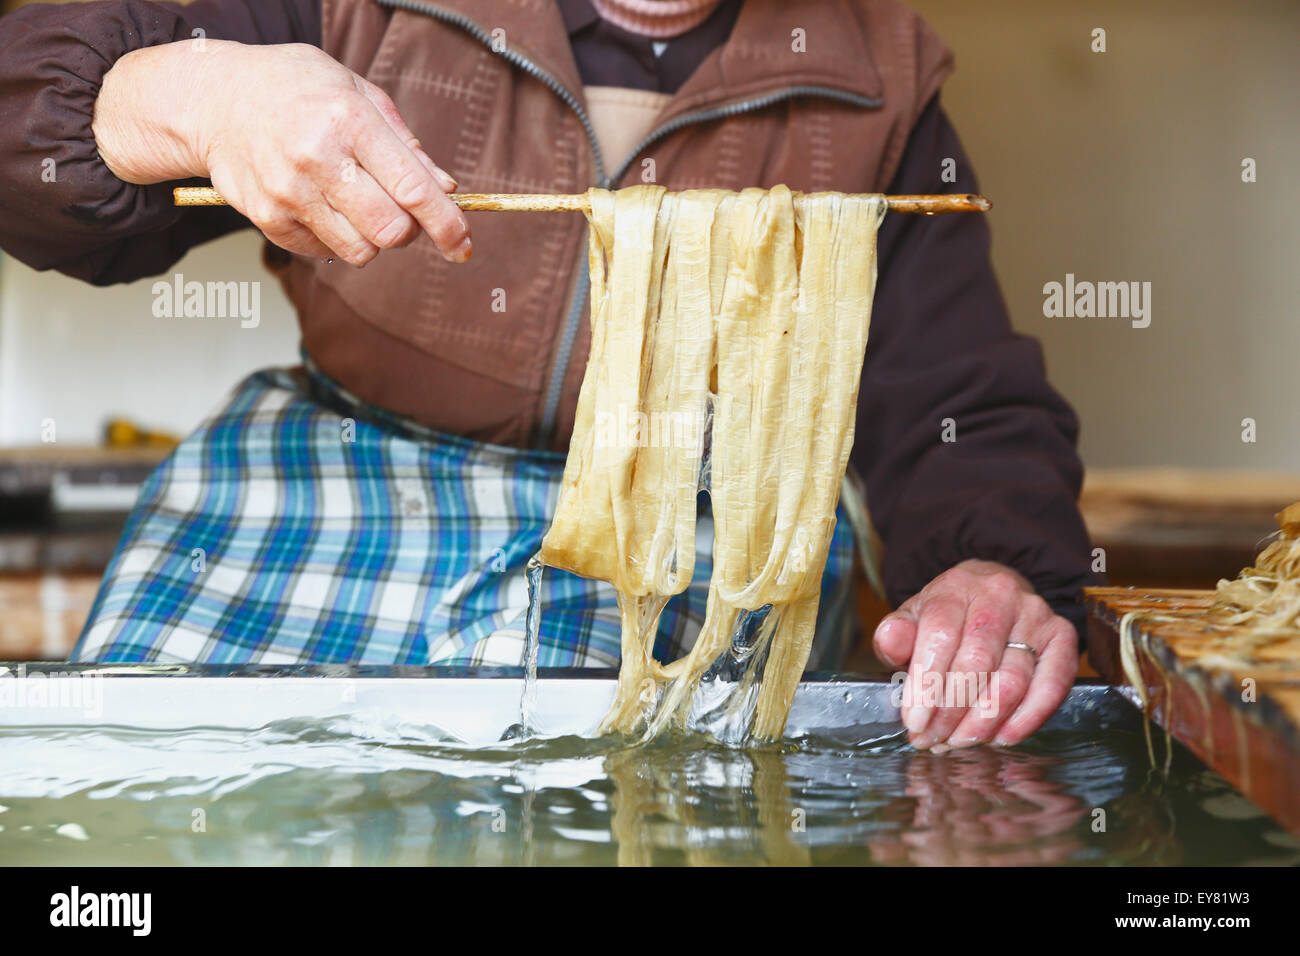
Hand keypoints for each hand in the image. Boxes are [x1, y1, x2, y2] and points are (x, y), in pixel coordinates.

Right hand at [93, 40, 469, 264]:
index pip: (414, 190)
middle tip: (400, 211)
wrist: (214, 98)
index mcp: (348, 120)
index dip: (448, 225)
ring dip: (372, 237)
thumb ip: (406, 143)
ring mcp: (288, 191)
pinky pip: (326, 251)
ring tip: (355, 202)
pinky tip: (322, 204)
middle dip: (408, 231)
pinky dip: (336, 238)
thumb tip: (446, 190)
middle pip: (391, 232)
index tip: (463, 245)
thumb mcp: (356, 92)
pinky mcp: (268, 218)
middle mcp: (317, 157)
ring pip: (361, 251)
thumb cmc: (294, 89)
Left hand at [872, 559, 1076, 749]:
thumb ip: (896, 634)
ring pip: (1012, 680)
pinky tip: (1000, 738)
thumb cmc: (949, 614)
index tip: (914, 722)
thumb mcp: (914, 618)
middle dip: (950, 711)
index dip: (927, 684)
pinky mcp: (1063, 637)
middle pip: (976, 662)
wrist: (992, 591)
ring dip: (983, 722)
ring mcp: (1036, 615)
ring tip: (958, 742)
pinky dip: (1026, 719)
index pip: (941, 635)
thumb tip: (890, 641)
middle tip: (932, 739)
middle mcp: (1000, 595)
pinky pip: (1051, 686)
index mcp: (957, 587)